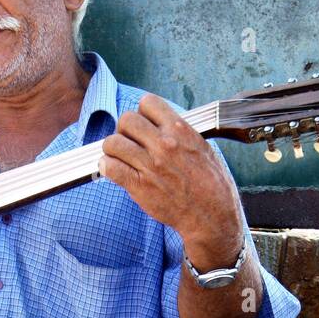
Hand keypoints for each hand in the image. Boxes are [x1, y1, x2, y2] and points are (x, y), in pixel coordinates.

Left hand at [98, 94, 242, 254]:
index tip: (145, 125)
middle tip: (130, 142)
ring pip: (112, 142)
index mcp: (180, 130)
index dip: (143, 113)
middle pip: (126, 119)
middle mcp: (163, 144)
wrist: (212, 215)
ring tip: (120, 157)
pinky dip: (106, 167)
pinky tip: (112, 170)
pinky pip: (110, 167)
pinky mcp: (139, 186)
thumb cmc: (211, 183)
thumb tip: (161, 124)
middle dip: (125, 129)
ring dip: (112, 149)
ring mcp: (150, 165)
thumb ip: (179, 133)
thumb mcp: (202, 146)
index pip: (147, 103)